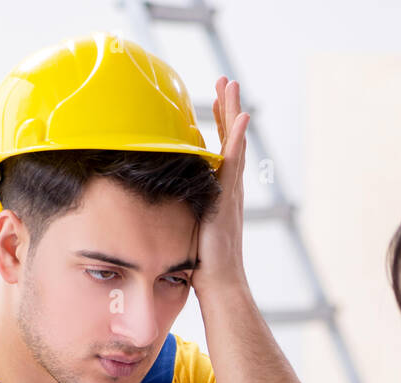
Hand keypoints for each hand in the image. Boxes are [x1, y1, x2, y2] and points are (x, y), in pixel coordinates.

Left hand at [193, 75, 249, 294]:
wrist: (221, 283)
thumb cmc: (203, 266)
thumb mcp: (188, 232)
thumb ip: (180, 217)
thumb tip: (159, 213)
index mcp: (222, 194)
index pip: (222, 152)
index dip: (220, 126)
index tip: (216, 102)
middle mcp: (231, 188)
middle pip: (231, 140)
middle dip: (228, 109)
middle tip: (226, 81)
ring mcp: (233, 191)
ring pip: (235, 142)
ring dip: (234, 112)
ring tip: (232, 85)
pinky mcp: (229, 197)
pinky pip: (234, 162)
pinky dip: (239, 138)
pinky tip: (242, 117)